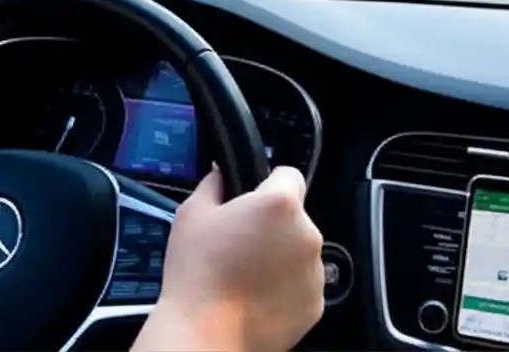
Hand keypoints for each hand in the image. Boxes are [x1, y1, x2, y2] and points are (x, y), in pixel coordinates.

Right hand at [133, 166, 324, 351]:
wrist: (207, 333)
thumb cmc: (198, 275)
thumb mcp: (193, 215)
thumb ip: (213, 185)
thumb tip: (221, 174)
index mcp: (280, 204)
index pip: (289, 174)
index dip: (269, 183)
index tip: (253, 198)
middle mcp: (306, 234)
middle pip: (294, 217)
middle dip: (272, 225)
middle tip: (240, 242)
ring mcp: (315, 272)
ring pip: (299, 252)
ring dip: (280, 256)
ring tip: (245, 274)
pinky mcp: (315, 303)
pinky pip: (302, 284)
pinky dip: (285, 287)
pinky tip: (255, 295)